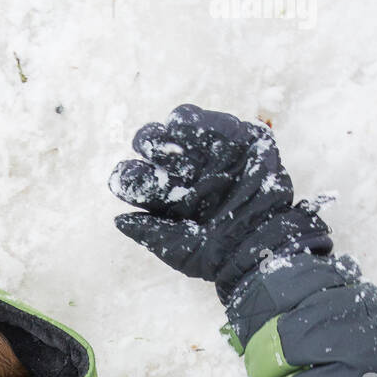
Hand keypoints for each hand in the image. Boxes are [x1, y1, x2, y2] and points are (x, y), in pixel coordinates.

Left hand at [108, 103, 331, 300]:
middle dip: (148, 142)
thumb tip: (117, 218)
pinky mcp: (236, 144)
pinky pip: (213, 124)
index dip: (130, 175)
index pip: (140, 178)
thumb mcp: (177, 248)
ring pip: (180, 130)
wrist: (258, 243)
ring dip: (168, 132)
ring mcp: (209, 157)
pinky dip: (197, 122)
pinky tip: (187, 129)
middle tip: (150, 147)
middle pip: (156, 146)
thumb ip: (148, 232)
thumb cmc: (215, 253)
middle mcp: (185, 174)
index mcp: (167, 197)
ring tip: (167, 139)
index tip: (128, 178)